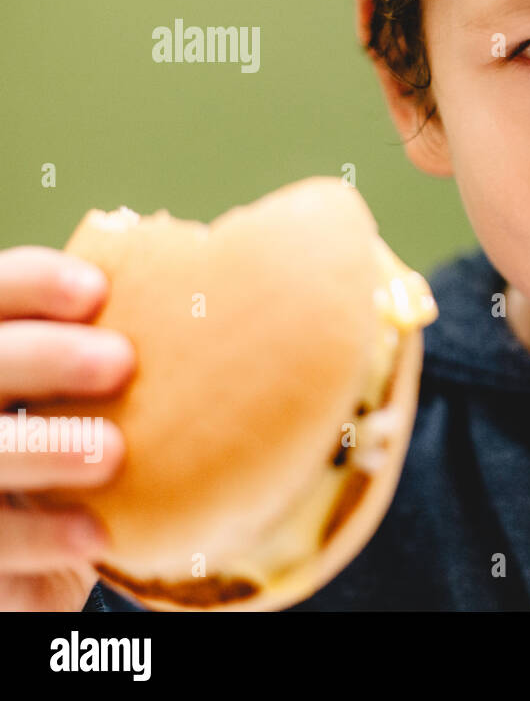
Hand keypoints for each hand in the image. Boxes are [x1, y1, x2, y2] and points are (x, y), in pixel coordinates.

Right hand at [0, 247, 130, 610]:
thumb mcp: (106, 379)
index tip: (97, 288)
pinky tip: (97, 533)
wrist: (72, 534)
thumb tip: (217, 268)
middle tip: (121, 362)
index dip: (34, 283)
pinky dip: (42, 538)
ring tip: (115, 451)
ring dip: (45, 449)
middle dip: (47, 358)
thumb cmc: (103, 425)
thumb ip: (132, 337)